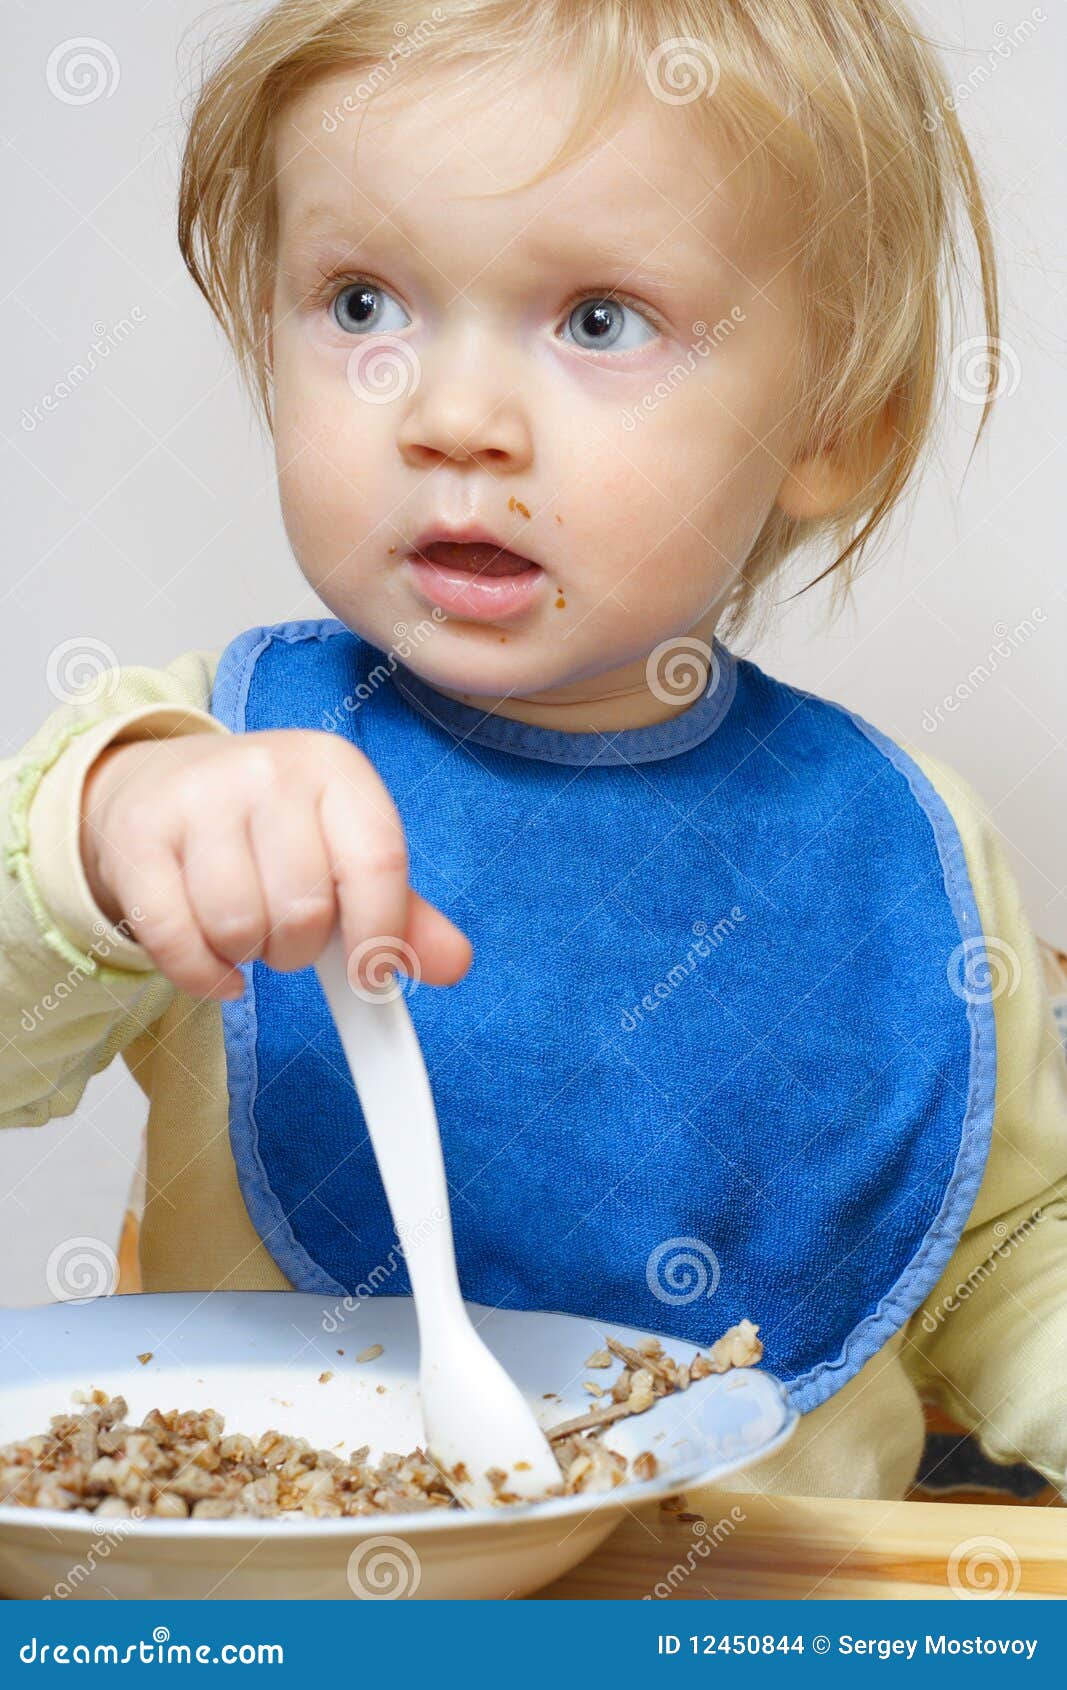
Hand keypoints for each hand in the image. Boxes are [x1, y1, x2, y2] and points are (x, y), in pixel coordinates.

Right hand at [79, 729, 472, 999]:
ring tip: (246, 930)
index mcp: (335, 769)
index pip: (377, 863)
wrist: (160, 783)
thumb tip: (454, 963)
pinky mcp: (138, 834)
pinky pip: (175, 939)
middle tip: (287, 935)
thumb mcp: (342, 851)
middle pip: (304, 909)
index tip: (371, 976)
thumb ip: (402, 913)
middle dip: (299, 949)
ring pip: (238, 927)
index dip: (380, 936)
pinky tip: (213, 965)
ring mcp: (197, 796)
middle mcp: (268, 769)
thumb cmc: (268, 828)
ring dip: (246, 956)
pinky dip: (200, 975)